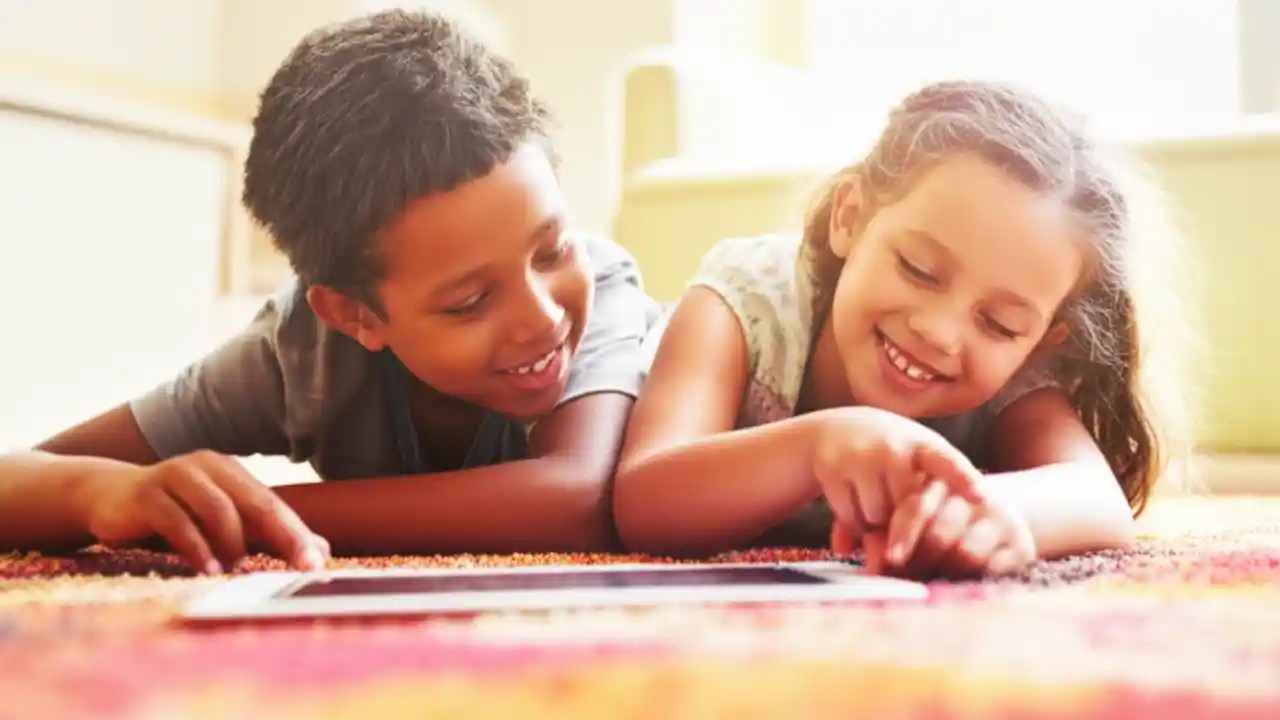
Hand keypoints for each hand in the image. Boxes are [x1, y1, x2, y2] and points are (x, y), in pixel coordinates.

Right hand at [77, 450, 328, 573]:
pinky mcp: (146, 494)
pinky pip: (178, 521)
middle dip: (283, 536)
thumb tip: (322, 551)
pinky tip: (207, 569)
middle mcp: (207, 467)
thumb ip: (265, 534)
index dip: (297, 533)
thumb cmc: (171, 512)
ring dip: (233, 545)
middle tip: (301, 567)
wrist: (105, 496)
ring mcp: (175, 476)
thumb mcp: (219, 520)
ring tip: (238, 572)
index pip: (272, 504)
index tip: (317, 563)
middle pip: (256, 503)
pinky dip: (197, 548)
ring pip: (218, 510)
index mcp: (229, 472)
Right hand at [814, 407, 983, 545]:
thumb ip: (921, 505)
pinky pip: (849, 516)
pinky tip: (854, 499)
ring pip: (875, 517)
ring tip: (874, 499)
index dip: (964, 481)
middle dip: (902, 523)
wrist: (839, 430)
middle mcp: (893, 447)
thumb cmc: (891, 458)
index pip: (948, 463)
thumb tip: (898, 556)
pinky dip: (852, 521)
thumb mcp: (913, 465)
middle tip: (898, 515)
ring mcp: (861, 455)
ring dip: (875, 522)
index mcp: (923, 445)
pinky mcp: (832, 468)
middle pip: (908, 510)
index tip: (981, 499)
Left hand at [883, 480, 1035, 578]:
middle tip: (901, 582)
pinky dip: (972, 581)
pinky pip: (992, 570)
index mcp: (939, 480)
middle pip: (941, 534)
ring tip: (927, 583)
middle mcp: (973, 495)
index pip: (917, 506)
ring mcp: (1002, 518)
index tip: (891, 559)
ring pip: (966, 554)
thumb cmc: (936, 520)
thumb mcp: (908, 521)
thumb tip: (863, 565)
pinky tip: (958, 583)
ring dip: (943, 575)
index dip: (903, 534)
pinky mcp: (1023, 543)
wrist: (996, 514)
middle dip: (918, 563)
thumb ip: (883, 537)